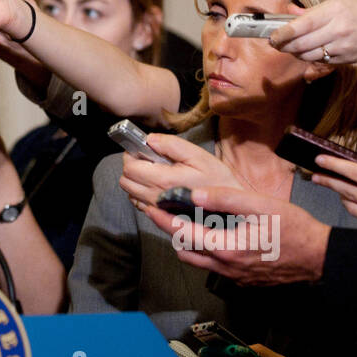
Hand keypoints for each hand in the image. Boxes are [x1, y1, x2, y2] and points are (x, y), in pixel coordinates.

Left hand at [120, 134, 242, 212]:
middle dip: (133, 167)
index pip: (129, 168)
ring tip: (156, 173)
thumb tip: (149, 139)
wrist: (231, 208)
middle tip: (149, 160)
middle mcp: (156, 197)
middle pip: (126, 182)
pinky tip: (160, 187)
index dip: (132, 155)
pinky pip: (141, 204)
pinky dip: (143, 194)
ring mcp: (158, 210)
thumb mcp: (198, 156)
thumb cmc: (217, 180)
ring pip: (131, 194)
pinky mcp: (162, 217)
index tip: (142, 150)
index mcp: (164, 180)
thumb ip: (171, 145)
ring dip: (137, 181)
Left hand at [142, 186, 329, 285]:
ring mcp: (235, 277)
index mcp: (226, 248)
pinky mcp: (244, 280)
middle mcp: (226, 267)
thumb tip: (194, 193)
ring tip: (187, 223)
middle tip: (165, 214)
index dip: (164, 220)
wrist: (319, 258)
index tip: (151, 208)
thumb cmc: (293, 229)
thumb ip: (225, 198)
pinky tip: (214, 237)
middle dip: (172, 232)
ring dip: (188, 244)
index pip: (183, 234)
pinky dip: (206, 252)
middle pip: (186, 251)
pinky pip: (215, 267)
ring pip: (199, 261)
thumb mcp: (259, 205)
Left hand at [269, 0, 356, 63]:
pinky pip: (321, 61)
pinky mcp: (345, 60)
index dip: (283, 33)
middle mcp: (338, 29)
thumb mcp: (338, 3)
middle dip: (284, 46)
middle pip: (302, 44)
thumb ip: (312, 10)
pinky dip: (310, 58)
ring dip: (296, 53)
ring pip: (309, 55)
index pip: (302, 25)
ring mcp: (342, 47)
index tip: (272, 36)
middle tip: (275, 44)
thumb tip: (289, 12)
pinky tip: (308, 51)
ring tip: (291, 47)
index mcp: (334, 11)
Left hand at [312, 146, 356, 231]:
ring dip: (339, 193)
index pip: (355, 173)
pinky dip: (353, 205)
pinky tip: (351, 195)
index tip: (319, 159)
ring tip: (333, 182)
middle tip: (315, 173)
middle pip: (347, 191)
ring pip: (350, 205)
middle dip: (328, 180)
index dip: (334, 165)